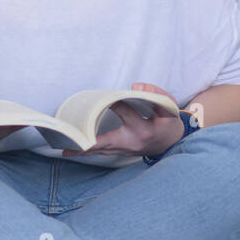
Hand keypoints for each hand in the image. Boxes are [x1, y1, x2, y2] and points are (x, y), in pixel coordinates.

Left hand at [60, 83, 184, 157]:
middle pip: (106, 142)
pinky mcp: (122, 152)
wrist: (173, 143)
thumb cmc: (168, 122)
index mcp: (144, 129)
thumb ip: (155, 93)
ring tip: (66, 150)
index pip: (126, 113)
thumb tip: (134, 87)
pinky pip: (103, 152)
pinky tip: (75, 151)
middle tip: (70, 143)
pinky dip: (90, 151)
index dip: (117, 102)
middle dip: (88, 144)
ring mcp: (126, 150)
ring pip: (102, 150)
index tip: (110, 96)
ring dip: (84, 151)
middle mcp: (132, 142)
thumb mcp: (168, 106)